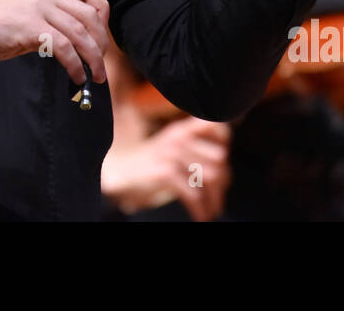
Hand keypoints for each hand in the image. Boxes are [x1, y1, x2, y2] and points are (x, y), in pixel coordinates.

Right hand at [0, 0, 108, 84]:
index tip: (101, 36)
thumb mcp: (23, 12)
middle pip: (89, 15)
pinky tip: (76, 77)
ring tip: (96, 76)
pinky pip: (63, 47)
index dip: (101, 13)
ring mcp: (37, 10)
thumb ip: (46, 21)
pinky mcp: (29, 28)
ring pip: (80, 32)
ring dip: (93, 58)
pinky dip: (74, 65)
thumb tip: (67, 43)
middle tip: (101, 63)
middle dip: (101, 42)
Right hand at [101, 117, 230, 220]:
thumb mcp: (172, 146)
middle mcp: (179, 138)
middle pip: (219, 158)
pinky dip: (200, 209)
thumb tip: (224, 163)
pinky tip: (200, 217)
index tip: (223, 162)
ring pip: (210, 177)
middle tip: (218, 196)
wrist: (119, 172)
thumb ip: (195, 147)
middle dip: (223, 181)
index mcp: (183, 129)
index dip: (224, 142)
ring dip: (215, 199)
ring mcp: (171, 154)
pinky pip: (193, 194)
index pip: (216, 126)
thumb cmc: (152, 163)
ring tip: (212, 210)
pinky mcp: (165, 173)